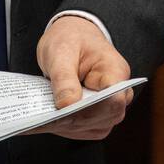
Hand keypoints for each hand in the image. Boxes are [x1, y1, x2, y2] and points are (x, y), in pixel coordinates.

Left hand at [19, 16, 134, 139]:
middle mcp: (118, 91)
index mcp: (115, 71)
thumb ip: (64, 78)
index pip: (114, 100)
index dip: (92, 109)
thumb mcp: (61, 51)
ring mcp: (109, 104)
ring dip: (72, 127)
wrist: (71, 36)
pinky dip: (69, 127)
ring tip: (45, 122)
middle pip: (106, 117)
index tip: (65, 110)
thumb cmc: (70, 39)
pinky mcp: (97, 113)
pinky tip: (50, 123)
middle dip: (77, 120)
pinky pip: (87, 127)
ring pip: (97, 126)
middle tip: (47, 119)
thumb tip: (67, 105)